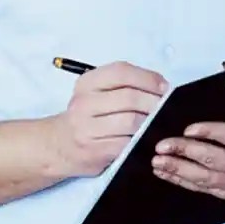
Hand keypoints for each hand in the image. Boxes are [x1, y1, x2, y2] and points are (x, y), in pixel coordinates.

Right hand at [49, 61, 168, 178]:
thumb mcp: (95, 93)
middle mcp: (84, 103)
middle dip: (154, 103)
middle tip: (166, 108)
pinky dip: (142, 141)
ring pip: (131, 122)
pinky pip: (127, 144)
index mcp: (87, 83)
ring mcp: (88, 128)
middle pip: (129, 97)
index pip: (121, 72)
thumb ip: (123, 86)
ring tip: (158, 124)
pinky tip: (146, 139)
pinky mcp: (96, 151)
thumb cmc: (86, 116)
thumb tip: (162, 89)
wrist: (58, 145)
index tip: (164, 88)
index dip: (148, 78)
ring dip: (150, 123)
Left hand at [151, 70, 224, 204]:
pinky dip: (183, 181)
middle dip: (185, 152)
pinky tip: (165, 173)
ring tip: (157, 161)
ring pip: (203, 178)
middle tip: (162, 144)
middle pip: (212, 160)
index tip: (190, 128)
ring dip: (178, 169)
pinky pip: (204, 188)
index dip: (210, 133)